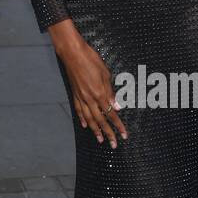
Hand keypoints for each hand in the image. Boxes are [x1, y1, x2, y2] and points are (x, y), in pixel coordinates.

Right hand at [48, 19, 128, 148]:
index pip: (111, 114)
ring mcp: (81, 97)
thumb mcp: (105, 74)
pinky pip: (79, 110)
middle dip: (108, 133)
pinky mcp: (74, 94)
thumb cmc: (91, 59)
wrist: (73, 53)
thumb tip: (116, 106)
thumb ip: (110, 92)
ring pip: (89, 119)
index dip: (118, 125)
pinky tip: (86, 126)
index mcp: (99, 93)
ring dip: (96, 131)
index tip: (124, 135)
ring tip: (100, 140)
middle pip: (100, 120)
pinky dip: (83, 119)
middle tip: (114, 145)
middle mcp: (90, 99)